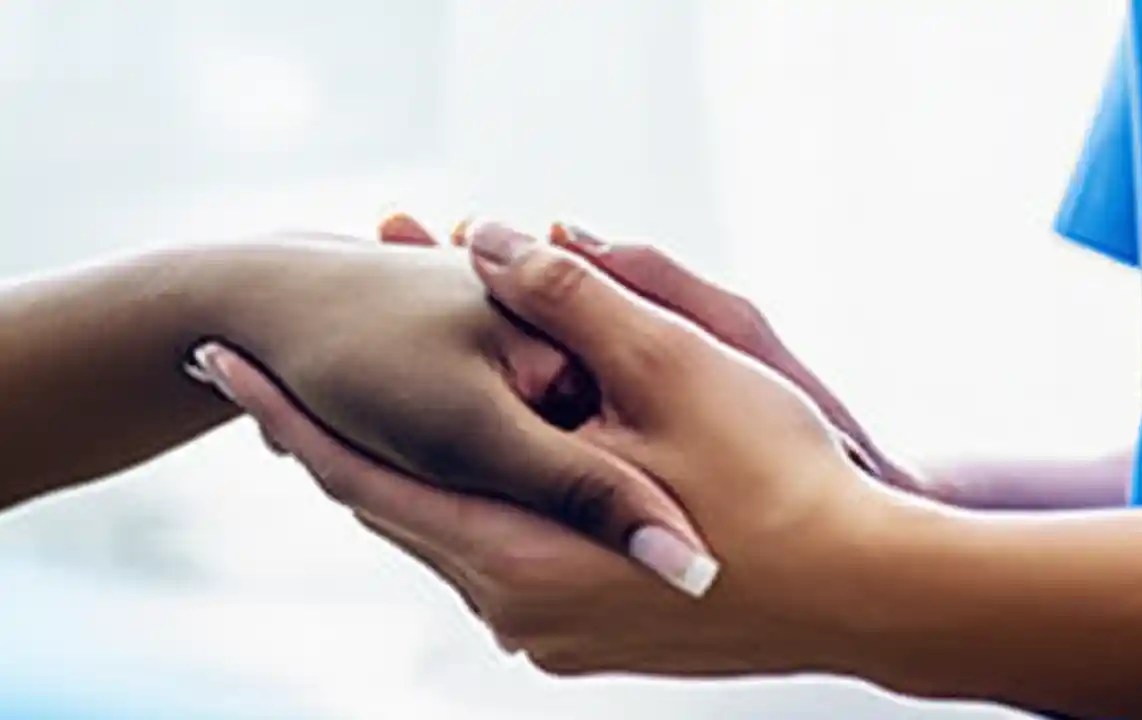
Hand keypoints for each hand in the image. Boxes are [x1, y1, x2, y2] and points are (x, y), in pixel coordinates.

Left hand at [218, 224, 913, 676]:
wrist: (867, 591)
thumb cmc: (780, 481)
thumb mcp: (675, 369)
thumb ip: (573, 298)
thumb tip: (497, 233)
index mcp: (511, 556)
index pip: (360, 481)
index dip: (289, 414)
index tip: (229, 365)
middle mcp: (514, 611)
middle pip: (395, 510)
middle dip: (335, 437)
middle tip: (275, 377)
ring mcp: (553, 629)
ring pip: (449, 532)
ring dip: (410, 465)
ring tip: (356, 406)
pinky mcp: (590, 630)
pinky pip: (500, 551)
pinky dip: (475, 495)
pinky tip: (469, 456)